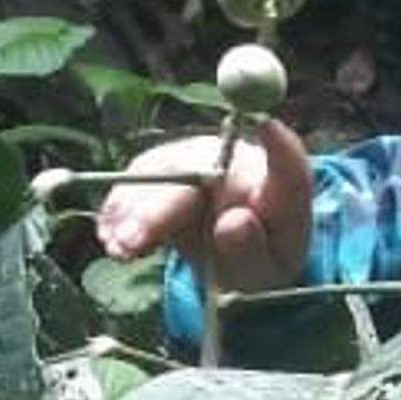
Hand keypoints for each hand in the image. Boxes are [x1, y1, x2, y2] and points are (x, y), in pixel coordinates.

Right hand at [95, 119, 312, 291]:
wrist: (234, 243)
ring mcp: (198, 156)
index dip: (281, 146)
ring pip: (161, 172)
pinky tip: (112, 236)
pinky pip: (137, 178)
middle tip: (130, 245)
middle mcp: (238, 162)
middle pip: (199, 170)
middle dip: (160, 207)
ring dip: (133, 211)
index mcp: (278, 192)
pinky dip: (120, 208)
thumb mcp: (263, 273)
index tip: (268, 126)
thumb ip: (251, 252)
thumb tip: (232, 223)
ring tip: (119, 251)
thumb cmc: (256, 255)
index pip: (288, 167)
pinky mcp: (165, 163)